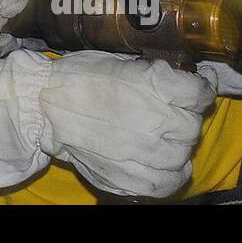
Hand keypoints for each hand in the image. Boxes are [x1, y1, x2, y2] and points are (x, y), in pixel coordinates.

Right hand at [28, 49, 214, 198]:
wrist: (42, 106)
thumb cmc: (78, 77)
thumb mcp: (119, 62)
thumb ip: (155, 73)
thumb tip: (186, 78)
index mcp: (152, 85)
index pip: (199, 92)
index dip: (198, 88)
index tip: (192, 88)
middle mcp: (155, 119)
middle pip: (192, 124)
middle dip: (182, 116)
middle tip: (163, 111)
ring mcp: (146, 153)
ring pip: (183, 153)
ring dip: (176, 144)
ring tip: (158, 136)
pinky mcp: (133, 178)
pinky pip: (170, 181)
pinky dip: (171, 172)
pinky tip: (162, 162)